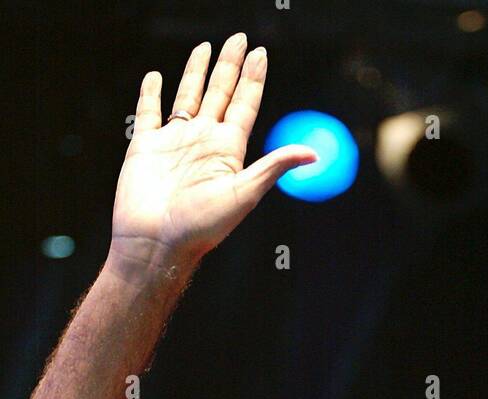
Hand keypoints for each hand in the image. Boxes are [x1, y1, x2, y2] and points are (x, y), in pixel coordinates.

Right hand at [109, 33, 316, 276]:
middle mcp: (204, 142)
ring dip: (196, 73)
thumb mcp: (244, 195)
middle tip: (240, 37)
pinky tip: (156, 77)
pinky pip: (148, 112)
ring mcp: (174, 142)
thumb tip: (314, 154)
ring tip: (206, 47)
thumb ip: (274, 167)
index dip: (252, 79)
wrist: (156, 243)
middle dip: (230, 66)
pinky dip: (151, 93)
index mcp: (228, 150)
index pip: (244, 105)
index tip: (260, 53)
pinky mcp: (145, 146)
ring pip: (188, 96)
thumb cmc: (201, 226)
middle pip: (220, 93)